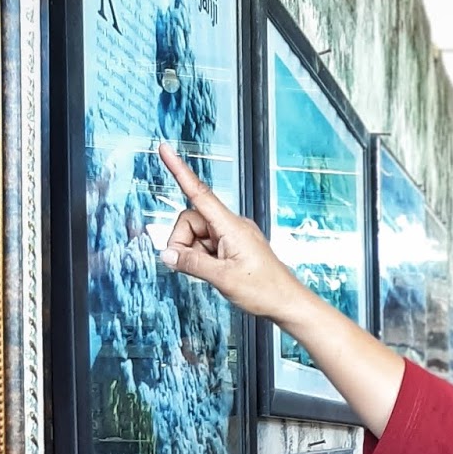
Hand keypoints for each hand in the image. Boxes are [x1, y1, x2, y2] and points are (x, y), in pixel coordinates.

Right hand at [156, 142, 307, 322]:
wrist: (287, 303)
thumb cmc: (266, 290)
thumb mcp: (223, 278)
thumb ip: (191, 263)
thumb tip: (167, 255)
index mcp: (232, 226)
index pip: (199, 193)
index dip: (179, 170)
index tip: (165, 150)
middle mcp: (232, 225)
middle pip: (189, 221)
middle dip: (183, 243)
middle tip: (193, 266)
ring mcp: (233, 235)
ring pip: (195, 236)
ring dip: (194, 253)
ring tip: (213, 272)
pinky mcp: (233, 246)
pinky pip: (206, 246)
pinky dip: (203, 258)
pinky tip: (216, 271)